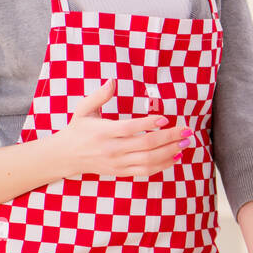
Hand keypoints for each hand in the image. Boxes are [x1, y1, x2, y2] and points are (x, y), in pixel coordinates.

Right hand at [50, 79, 191, 179]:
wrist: (65, 156)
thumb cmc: (78, 130)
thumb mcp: (83, 109)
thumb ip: (99, 95)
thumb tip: (112, 81)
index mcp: (104, 132)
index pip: (130, 128)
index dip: (149, 124)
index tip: (165, 118)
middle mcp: (112, 149)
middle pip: (145, 145)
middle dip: (169, 138)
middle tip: (187, 131)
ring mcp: (117, 163)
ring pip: (148, 160)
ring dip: (170, 152)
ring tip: (185, 143)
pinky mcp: (120, 171)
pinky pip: (144, 171)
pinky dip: (162, 165)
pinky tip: (174, 157)